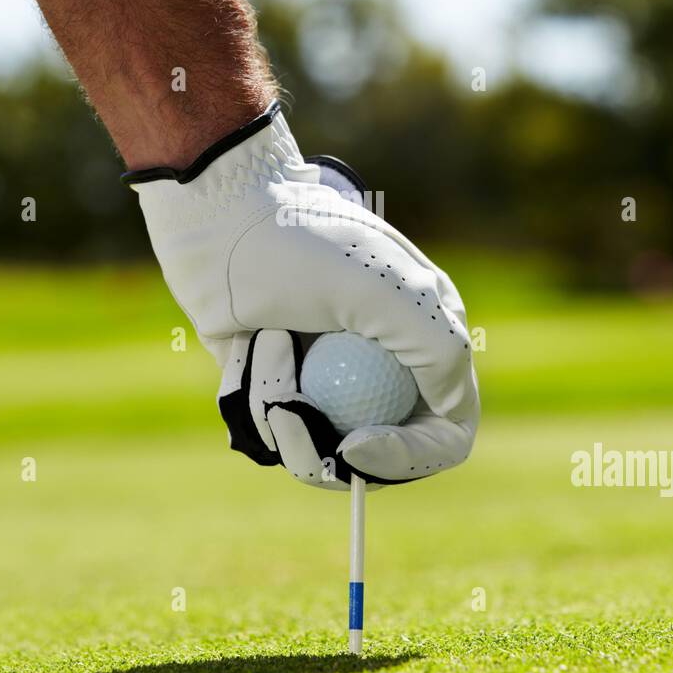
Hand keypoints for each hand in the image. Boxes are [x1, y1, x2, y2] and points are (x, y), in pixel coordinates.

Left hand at [126, 102, 478, 486]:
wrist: (222, 215)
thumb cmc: (303, 244)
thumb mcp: (387, 292)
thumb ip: (440, 352)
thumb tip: (450, 412)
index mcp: (427, 339)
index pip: (444, 432)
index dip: (410, 457)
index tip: (355, 449)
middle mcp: (384, 365)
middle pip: (375, 453)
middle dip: (328, 446)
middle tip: (285, 409)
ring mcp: (330, 376)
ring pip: (317, 447)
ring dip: (282, 405)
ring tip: (265, 343)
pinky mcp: (277, 381)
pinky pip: (273, 427)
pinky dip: (256, 394)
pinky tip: (247, 344)